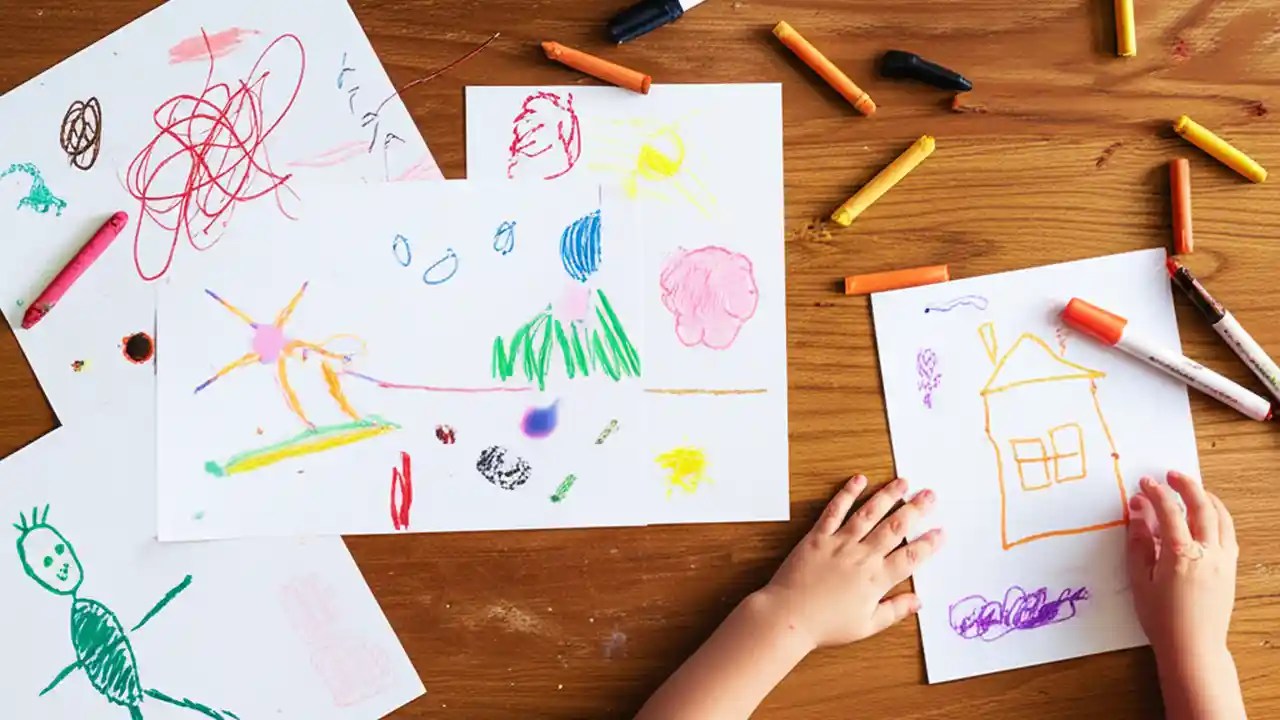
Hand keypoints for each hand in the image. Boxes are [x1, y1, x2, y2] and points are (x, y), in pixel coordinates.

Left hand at [757, 475, 943, 649]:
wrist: (788, 616)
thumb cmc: (826, 625)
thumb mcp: (866, 626)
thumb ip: (894, 611)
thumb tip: (918, 602)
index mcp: (876, 579)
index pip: (910, 557)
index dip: (928, 543)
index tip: (941, 531)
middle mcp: (862, 556)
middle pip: (895, 527)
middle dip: (915, 509)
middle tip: (930, 495)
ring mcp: (840, 543)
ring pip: (869, 513)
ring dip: (888, 495)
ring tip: (903, 482)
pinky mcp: (818, 536)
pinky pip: (835, 510)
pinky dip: (847, 493)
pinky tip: (859, 480)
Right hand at [1127, 471, 1237, 662]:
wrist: (1193, 647)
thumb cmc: (1162, 618)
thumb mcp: (1141, 580)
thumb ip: (1139, 543)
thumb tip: (1137, 514)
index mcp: (1182, 554)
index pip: (1169, 512)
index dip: (1156, 493)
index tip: (1144, 483)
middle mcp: (1208, 553)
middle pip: (1201, 507)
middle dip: (1186, 486)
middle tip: (1172, 475)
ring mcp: (1224, 560)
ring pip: (1221, 517)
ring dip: (1207, 498)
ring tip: (1193, 490)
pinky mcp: (1231, 569)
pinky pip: (1229, 534)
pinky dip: (1218, 517)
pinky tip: (1207, 517)